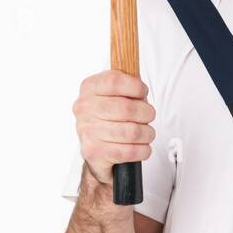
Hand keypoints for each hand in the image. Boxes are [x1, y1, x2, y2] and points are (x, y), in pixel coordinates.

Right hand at [72, 70, 156, 184]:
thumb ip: (128, 83)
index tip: (143, 92)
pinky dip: (142, 150)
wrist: (96, 147)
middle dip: (146, 112)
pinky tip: (142, 146)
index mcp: (89, 88)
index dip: (135, 86)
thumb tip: (143, 85)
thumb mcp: (116, 93)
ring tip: (147, 133)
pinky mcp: (94, 152)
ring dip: (147, 133)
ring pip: (130, 132)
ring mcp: (87, 131)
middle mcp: (84, 108)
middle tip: (149, 115)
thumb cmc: (111, 116)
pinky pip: (128, 151)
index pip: (114, 81)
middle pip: (125, 108)